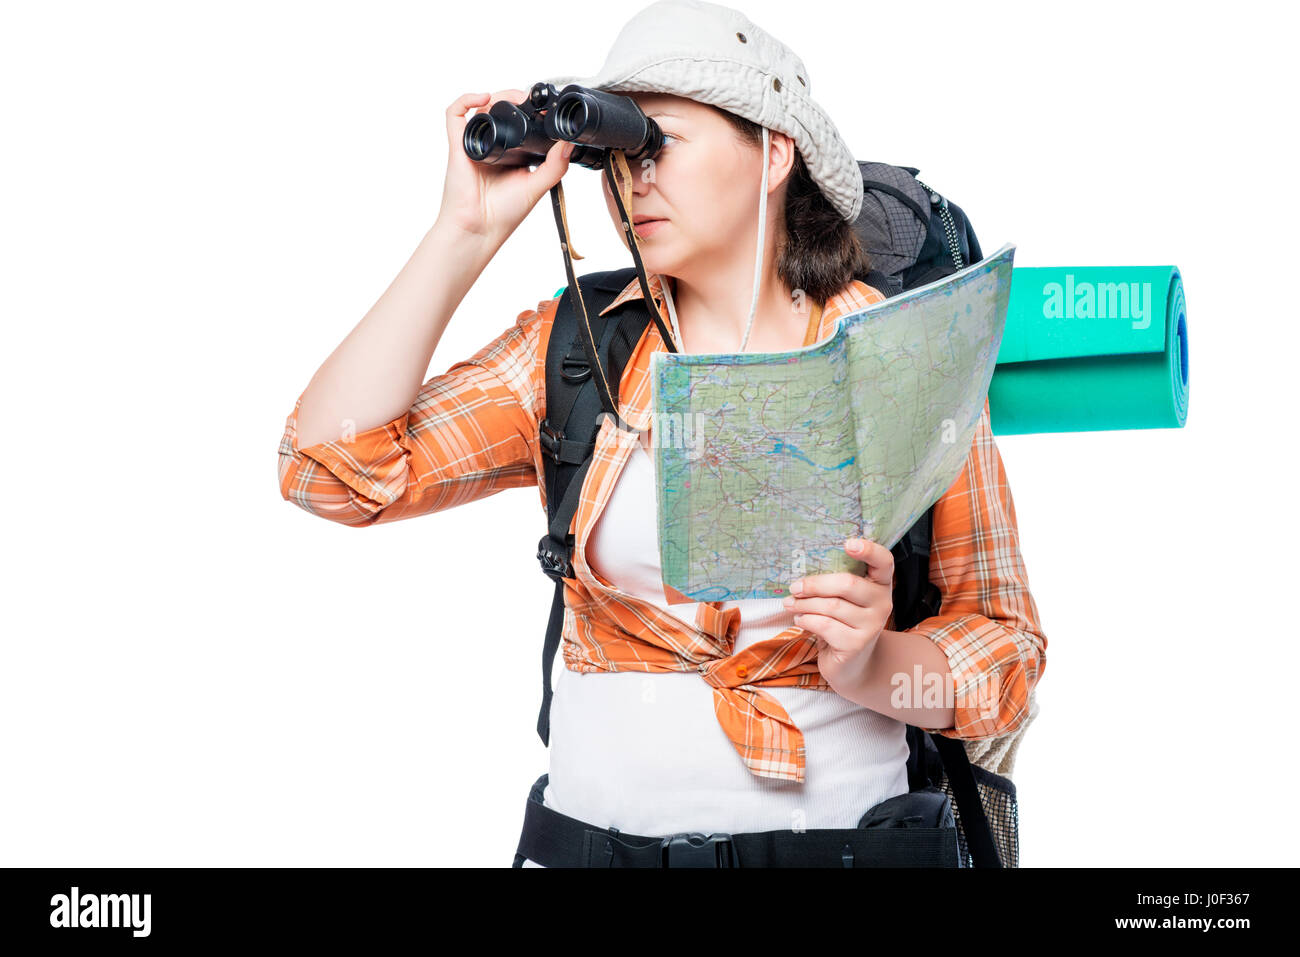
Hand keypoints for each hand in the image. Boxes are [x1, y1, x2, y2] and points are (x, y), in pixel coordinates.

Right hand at [436, 90, 573, 244]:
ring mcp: (474, 144)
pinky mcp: (457, 145)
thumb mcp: (537, 187)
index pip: (519, 124)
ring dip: (497, 96)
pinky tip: (484, 98)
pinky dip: (466, 99)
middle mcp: (492, 147)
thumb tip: (570, 142)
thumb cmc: (503, 215)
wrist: (478, 229)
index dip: (529, 111)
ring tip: (514, 98)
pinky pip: (455, 114)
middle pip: (500, 110)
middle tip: (531, 99)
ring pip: (481, 107)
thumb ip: (555, 166)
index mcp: (511, 155)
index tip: (543, 105)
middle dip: (515, 99)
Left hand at [783, 538, 893, 697]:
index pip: (883, 561)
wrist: (851, 664)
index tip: (848, 543)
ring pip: (831, 606)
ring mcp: (872, 625)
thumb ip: (833, 583)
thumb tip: (799, 570)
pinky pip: (825, 625)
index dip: (869, 550)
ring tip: (791, 604)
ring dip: (804, 604)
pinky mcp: (856, 644)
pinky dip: (806, 620)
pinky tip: (800, 620)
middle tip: (794, 587)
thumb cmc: (842, 623)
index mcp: (880, 584)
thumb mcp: (843, 600)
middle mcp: (882, 603)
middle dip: (814, 584)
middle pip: (847, 584)